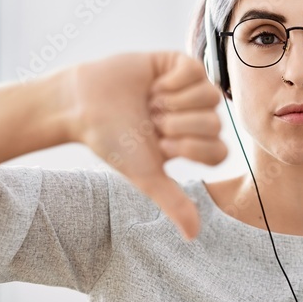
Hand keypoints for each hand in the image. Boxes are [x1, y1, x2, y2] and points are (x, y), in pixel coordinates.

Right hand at [66, 51, 226, 240]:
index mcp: (193, 144)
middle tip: (150, 121)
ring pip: (210, 96)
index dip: (189, 148)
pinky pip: (196, 71)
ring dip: (174, 102)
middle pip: (214, 124)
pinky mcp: (179, 64)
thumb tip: (193, 236)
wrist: (83, 106)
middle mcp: (195, 118)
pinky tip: (153, 85)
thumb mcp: (146, 175)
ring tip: (150, 103)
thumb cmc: (112, 141)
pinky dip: (172, 81)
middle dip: (176, 124)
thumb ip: (173, 202)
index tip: (160, 145)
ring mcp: (189, 90)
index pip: (219, 151)